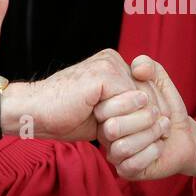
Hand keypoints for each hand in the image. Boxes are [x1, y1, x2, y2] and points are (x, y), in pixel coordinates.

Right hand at [6, 49, 164, 142]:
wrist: (34, 113)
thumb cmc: (64, 117)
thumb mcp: (104, 115)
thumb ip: (127, 112)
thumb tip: (161, 119)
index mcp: (113, 66)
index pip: (149, 92)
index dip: (148, 118)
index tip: (136, 134)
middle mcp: (114, 60)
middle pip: (150, 96)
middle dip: (143, 122)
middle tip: (119, 134)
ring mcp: (109, 64)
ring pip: (143, 101)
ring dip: (129, 123)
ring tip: (105, 127)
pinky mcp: (104, 74)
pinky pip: (130, 101)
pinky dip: (119, 118)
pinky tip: (98, 120)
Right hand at [95, 54, 195, 180]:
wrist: (184, 136)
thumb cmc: (168, 108)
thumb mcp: (159, 81)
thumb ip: (148, 67)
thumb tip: (137, 68)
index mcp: (108, 108)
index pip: (110, 105)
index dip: (138, 102)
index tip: (153, 101)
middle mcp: (105, 129)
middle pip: (113, 128)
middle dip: (146, 120)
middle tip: (161, 117)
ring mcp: (113, 150)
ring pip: (122, 147)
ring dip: (150, 136)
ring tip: (163, 129)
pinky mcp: (125, 169)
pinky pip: (131, 164)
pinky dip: (152, 152)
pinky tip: (160, 146)